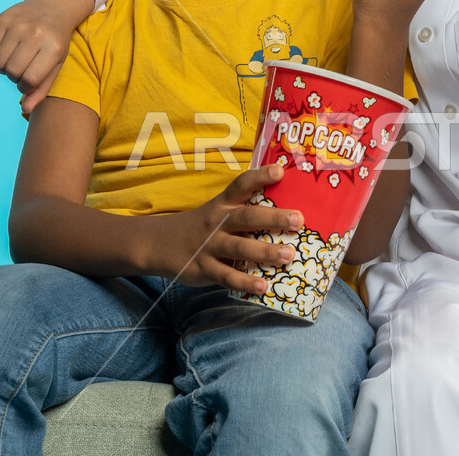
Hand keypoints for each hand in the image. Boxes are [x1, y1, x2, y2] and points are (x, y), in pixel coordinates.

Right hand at [0, 0, 93, 114]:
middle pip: (11, 71)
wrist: (53, 7)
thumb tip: (25, 109)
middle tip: (22, 68)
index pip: (29, 79)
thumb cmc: (55, 42)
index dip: (25, 86)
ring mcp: (18, 25)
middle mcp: (35, 34)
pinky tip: (8, 46)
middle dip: (14, 76)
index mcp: (53, 48)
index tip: (29, 81)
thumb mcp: (56, 65)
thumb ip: (42, 89)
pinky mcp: (3, 18)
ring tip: (15, 58)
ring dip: (3, 66)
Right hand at [145, 165, 302, 293]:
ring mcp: (209, 245)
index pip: (241, 185)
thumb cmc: (203, 227)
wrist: (160, 243)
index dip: (260, 176)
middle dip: (274, 217)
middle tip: (298, 220)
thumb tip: (288, 213)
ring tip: (288, 255)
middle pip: (247, 217)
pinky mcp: (204, 268)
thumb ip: (245, 211)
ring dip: (265, 251)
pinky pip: (227, 276)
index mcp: (223, 204)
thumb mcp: (219, 211)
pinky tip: (263, 286)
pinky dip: (245, 281)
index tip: (279, 171)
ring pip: (239, 247)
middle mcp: (217, 221)